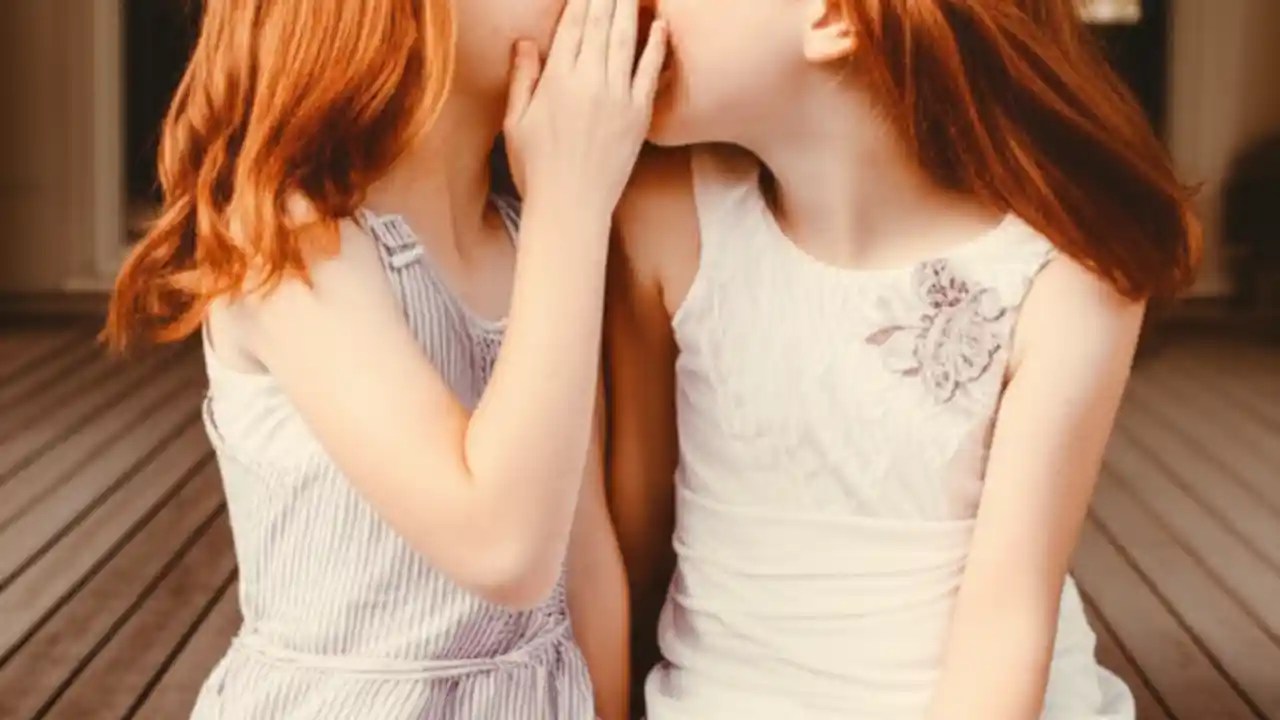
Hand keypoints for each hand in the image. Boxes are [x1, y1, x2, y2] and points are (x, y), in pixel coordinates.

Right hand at [504, 0, 666, 215]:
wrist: (571, 209)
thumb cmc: (536, 170)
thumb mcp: (516, 123)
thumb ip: (523, 79)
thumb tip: (526, 42)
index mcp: (557, 81)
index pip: (572, 25)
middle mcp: (589, 82)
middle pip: (601, 24)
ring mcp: (618, 98)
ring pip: (625, 40)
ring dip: (629, 7)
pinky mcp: (638, 116)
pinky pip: (649, 73)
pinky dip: (656, 46)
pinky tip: (659, 24)